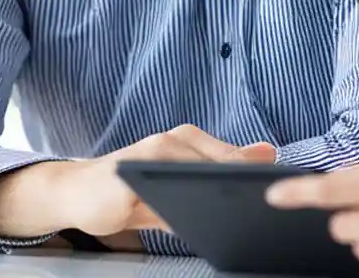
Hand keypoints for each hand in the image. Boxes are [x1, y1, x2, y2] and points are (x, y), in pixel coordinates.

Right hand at [0, 124, 275, 241]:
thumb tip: (265, 159)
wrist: (76, 193)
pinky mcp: (129, 171)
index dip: (258, 174)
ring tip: (241, 207)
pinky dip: (180, 203)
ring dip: (218, 189)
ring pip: (195, 170)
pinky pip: (162, 187)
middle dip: (244, 181)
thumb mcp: (178, 187)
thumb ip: (217, 177)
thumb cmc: (131, 190)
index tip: (282, 190)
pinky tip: (193, 218)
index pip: (233, 157)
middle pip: (220, 161)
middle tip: (268, 199)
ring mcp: (150, 152)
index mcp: (188, 141)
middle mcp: (172, 140)